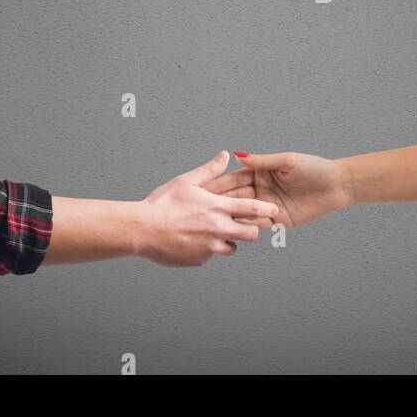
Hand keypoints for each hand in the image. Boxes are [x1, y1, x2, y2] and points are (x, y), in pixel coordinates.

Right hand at [134, 151, 279, 266]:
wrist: (142, 230)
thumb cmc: (161, 204)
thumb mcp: (186, 181)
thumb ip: (210, 170)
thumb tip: (225, 155)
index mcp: (217, 208)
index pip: (253, 209)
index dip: (267, 209)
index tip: (275, 210)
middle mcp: (218, 229)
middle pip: (250, 234)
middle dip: (251, 229)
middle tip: (244, 224)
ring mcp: (210, 247)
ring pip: (232, 247)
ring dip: (228, 240)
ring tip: (213, 231)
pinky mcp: (199, 260)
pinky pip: (211, 255)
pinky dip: (208, 249)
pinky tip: (194, 240)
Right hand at [206, 151, 351, 228]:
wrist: (337, 186)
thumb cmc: (314, 168)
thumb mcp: (286, 161)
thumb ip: (262, 161)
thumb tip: (238, 155)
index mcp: (261, 172)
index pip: (235, 179)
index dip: (219, 184)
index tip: (203, 189)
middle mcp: (262, 189)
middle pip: (236, 197)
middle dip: (220, 203)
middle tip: (201, 210)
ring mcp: (269, 206)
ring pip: (245, 213)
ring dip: (231, 217)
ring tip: (214, 223)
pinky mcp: (279, 220)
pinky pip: (260, 225)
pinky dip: (248, 227)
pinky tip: (235, 231)